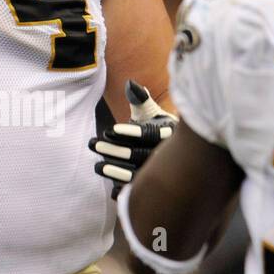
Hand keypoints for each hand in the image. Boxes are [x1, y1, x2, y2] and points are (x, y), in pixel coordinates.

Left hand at [89, 80, 176, 197]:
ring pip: (138, 174)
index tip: (109, 130)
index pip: (148, 134)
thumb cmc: (159, 128)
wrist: (181, 154)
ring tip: (96, 165)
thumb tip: (130, 84)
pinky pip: (140, 190)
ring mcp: (165, 172)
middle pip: (139, 154)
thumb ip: (141, 100)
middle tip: (92, 144)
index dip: (129, 133)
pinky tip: (110, 187)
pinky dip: (124, 188)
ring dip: (114, 170)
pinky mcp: (157, 186)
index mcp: (170, 133)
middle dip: (113, 150)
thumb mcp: (152, 113)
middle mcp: (170, 154)